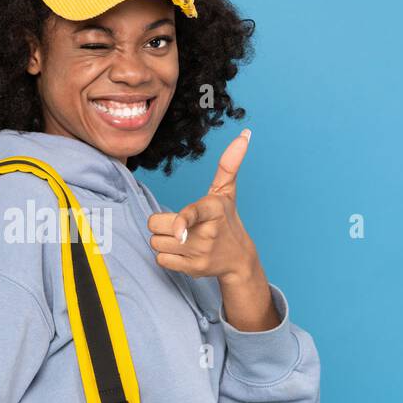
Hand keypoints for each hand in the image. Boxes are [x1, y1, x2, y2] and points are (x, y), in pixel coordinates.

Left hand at [147, 128, 258, 284]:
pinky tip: (182, 252)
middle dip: (162, 224)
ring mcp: (200, 252)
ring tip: (183, 238)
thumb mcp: (226, 191)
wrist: (238, 257)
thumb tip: (246, 133)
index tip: (179, 230)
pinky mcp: (193, 269)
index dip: (183, 221)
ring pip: (156, 243)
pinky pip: (161, 260)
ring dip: (163, 240)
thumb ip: (229, 163)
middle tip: (180, 224)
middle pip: (157, 225)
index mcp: (213, 209)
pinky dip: (166, 256)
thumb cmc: (226, 219)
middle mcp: (207, 232)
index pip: (192, 214)